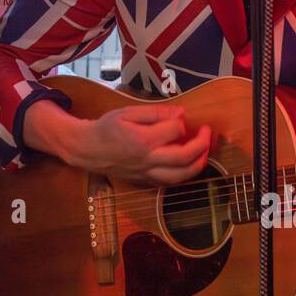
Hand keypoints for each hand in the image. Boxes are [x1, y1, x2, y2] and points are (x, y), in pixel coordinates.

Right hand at [63, 104, 210, 184]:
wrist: (87, 149)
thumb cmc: (107, 128)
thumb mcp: (128, 112)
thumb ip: (155, 112)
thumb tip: (180, 113)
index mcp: (143, 140)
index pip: (175, 130)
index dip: (181, 121)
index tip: (179, 115)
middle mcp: (147, 160)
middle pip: (184, 157)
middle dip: (202, 143)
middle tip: (207, 131)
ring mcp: (147, 173)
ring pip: (181, 176)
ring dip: (198, 164)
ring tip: (204, 151)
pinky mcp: (145, 180)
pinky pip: (170, 182)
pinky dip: (183, 174)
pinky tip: (187, 164)